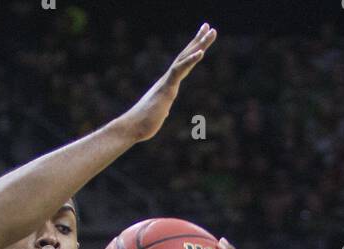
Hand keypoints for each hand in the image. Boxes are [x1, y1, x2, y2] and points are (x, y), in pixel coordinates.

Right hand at [118, 23, 216, 143]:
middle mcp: (168, 79)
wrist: (132, 127)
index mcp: (168, 84)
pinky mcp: (167, 88)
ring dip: (199, 44)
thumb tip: (164, 111)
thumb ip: (162, 109)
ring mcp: (167, 82)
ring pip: (185, 58)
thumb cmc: (143, 123)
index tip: (202, 42)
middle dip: (198, 41)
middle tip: (209, 27)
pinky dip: (190, 61)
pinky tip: (201, 52)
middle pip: (186, 56)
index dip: (193, 52)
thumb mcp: (158, 115)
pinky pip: (179, 70)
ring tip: (211, 31)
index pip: (183, 65)